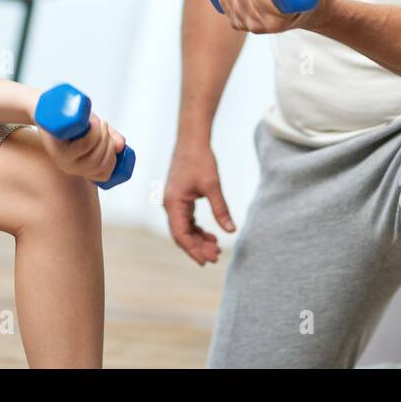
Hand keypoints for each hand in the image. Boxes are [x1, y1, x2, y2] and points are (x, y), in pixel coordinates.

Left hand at [37, 112, 127, 184]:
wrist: (47, 109)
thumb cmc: (71, 121)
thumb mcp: (94, 130)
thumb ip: (109, 139)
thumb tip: (121, 146)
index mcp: (80, 168)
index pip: (104, 174)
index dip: (114, 158)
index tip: (111, 140)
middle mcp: (71, 168)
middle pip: (102, 163)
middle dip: (109, 141)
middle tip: (104, 124)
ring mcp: (63, 160)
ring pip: (94, 154)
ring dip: (103, 135)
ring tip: (98, 122)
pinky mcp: (57, 149)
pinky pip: (84, 146)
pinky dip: (94, 133)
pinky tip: (93, 124)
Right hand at [164, 139, 234, 265]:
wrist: (192, 140)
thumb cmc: (200, 160)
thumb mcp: (213, 186)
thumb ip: (221, 209)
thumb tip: (230, 231)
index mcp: (173, 203)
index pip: (181, 235)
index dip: (193, 250)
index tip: (207, 261)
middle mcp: (170, 205)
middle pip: (182, 234)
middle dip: (198, 247)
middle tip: (217, 256)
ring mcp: (174, 202)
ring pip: (184, 228)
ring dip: (198, 239)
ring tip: (216, 247)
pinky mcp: (180, 198)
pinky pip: (186, 220)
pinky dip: (197, 229)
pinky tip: (210, 235)